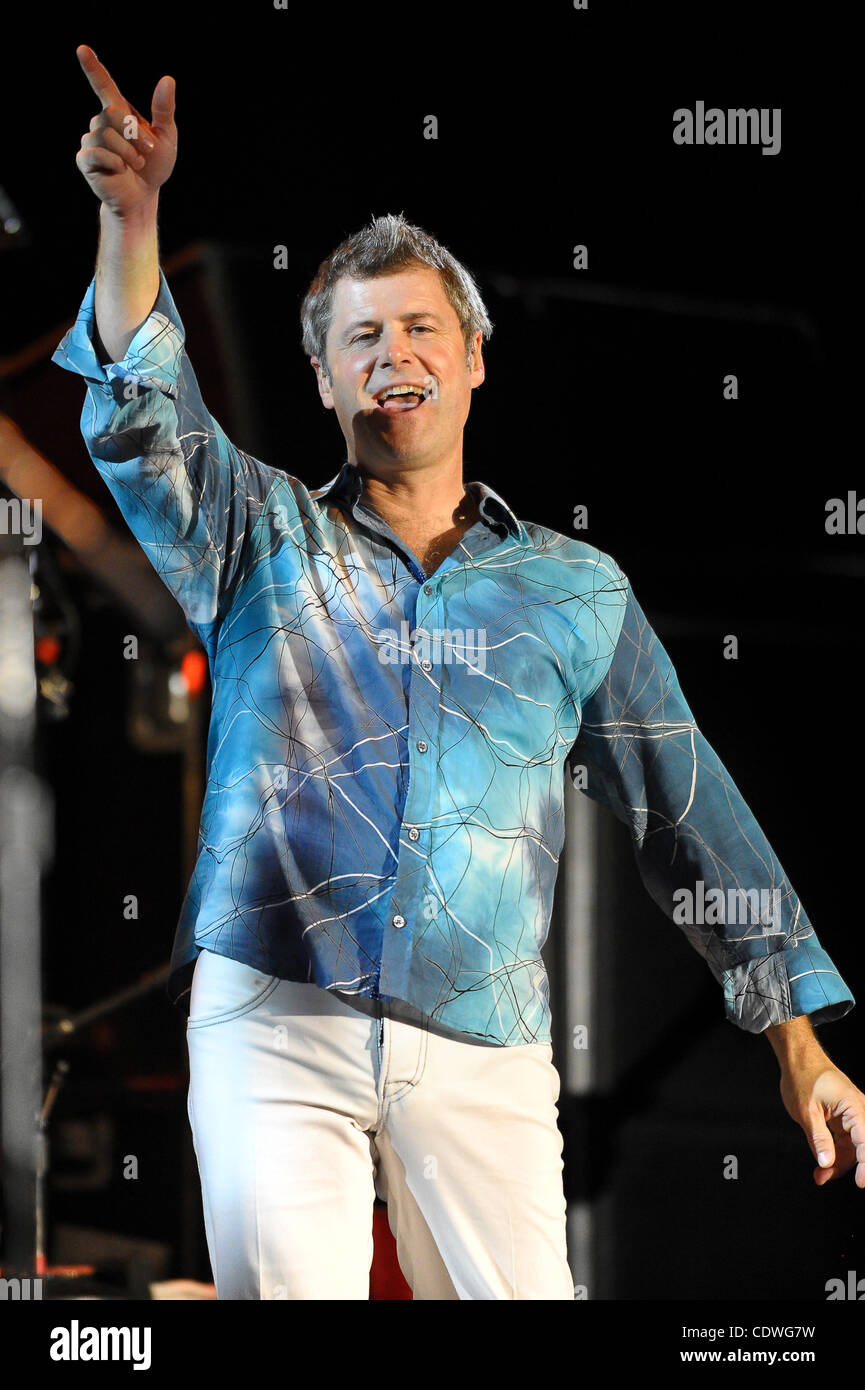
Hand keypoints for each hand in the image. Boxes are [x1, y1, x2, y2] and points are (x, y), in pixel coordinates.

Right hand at [74, 44, 176, 216]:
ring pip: (107, 135)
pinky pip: (97, 152)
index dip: (93, 68)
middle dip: (135, 134)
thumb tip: (167, 79)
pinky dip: (115, 163)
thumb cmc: (154, 166)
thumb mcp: (166, 137)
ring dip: (129, 153)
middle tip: (147, 152)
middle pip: (112, 112)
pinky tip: (120, 171)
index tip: (82, 49)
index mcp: (119, 113)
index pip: (104, 85)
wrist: (143, 196)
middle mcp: (101, 122)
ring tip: (135, 165)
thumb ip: (164, 110)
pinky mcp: (85, 159)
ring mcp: (91, 140)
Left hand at [778, 1060, 864, 1187]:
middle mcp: (859, 1112)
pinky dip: (833, 1154)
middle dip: (845, 1167)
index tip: (860, 1182)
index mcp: (855, 1107)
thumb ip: (818, 1139)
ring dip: (837, 1164)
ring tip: (818, 1174)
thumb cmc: (803, 1077)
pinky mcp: (845, 1120)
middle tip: (823, 1177)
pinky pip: (845, 1143)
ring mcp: (853, 1117)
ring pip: (852, 1149)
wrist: (799, 1059)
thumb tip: (826, 1163)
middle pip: (861, 1148)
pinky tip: (821, 1165)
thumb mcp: (806, 1111)